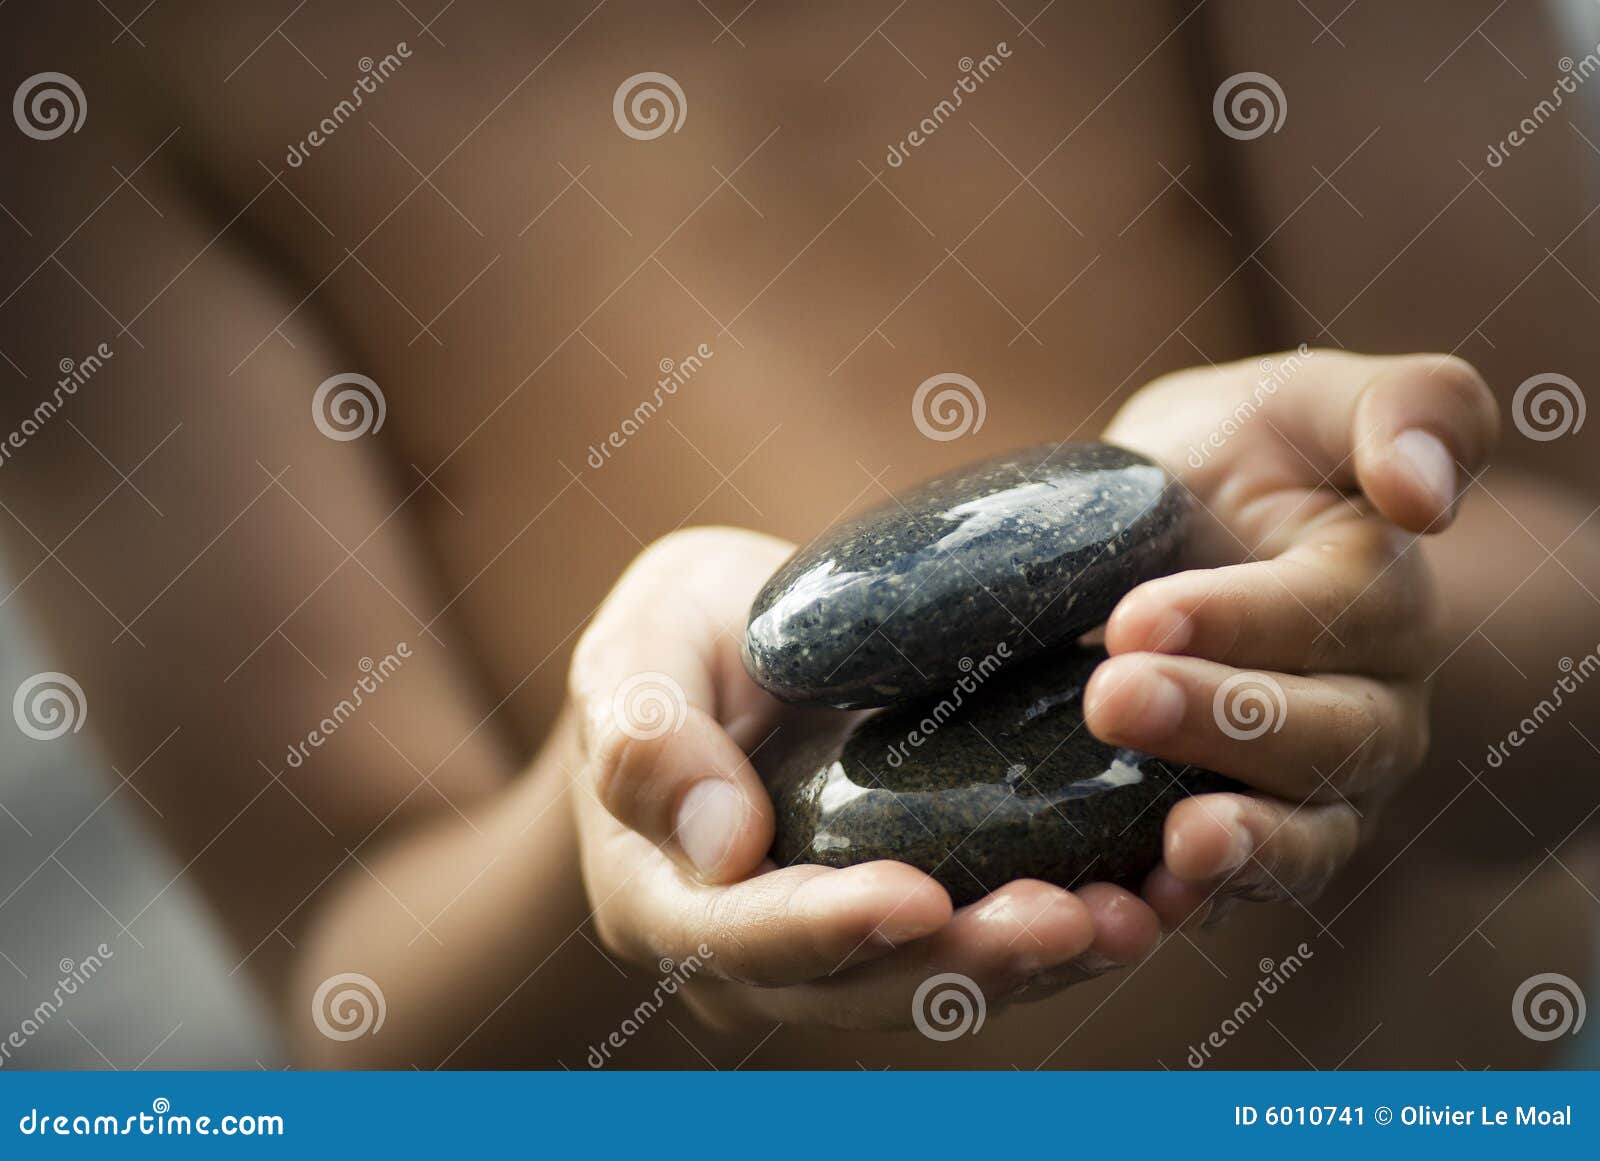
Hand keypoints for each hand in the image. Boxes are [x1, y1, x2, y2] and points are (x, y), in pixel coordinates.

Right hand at [567, 529, 1161, 1031]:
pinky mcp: (917, 918)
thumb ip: (647, 735)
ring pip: (941, 984)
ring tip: (1133, 915)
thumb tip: (720, 849)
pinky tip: (1147, 890)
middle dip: (970, 961)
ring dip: (1040, 962)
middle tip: (1071, 918)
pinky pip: (988, 942)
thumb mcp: (638, 650)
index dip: (825, 927)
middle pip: (862, 984)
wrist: (738, 648)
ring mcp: (842, 947)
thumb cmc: (676, 640)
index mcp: (667, 895)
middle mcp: (757, 952)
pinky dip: (1067, 929)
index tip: (914, 898)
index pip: (740, 935)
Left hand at [1091, 350, 1498, 925]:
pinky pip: (1236, 893)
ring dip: (1241, 845)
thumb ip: (1399, 408)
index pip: (1332, 616)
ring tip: (1175, 848)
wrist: (1159, 539)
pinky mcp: (1243, 844)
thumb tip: (1426, 493)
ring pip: (1304, 834)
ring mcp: (1311, 790)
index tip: (1136, 619)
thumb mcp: (1300, 404)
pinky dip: (1189, 907)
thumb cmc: (1234, 462)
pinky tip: (1133, 909)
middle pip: (1324, 736)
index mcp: (1377, 598)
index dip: (1241, 622)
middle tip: (1111, 697)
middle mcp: (1365, 707)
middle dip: (1220, 722)